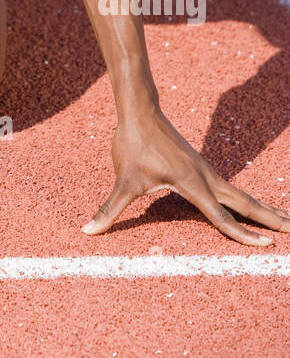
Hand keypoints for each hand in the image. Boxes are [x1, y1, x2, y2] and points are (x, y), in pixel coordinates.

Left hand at [82, 105, 289, 245]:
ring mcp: (207, 172)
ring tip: (286, 222)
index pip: (223, 217)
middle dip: (271, 219)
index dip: (243, 235)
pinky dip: (248, 201)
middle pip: (246, 203)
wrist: (140, 110)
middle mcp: (207, 178)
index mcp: (193, 184)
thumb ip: (109, 210)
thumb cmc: (133, 144)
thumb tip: (87, 231)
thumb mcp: (122, 180)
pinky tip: (253, 207)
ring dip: (265, 209)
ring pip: (243, 194)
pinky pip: (233, 189)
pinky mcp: (202, 168)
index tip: (266, 247)